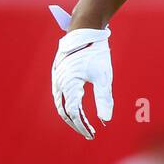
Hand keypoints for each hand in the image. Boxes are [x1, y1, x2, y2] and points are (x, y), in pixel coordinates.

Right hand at [48, 5, 112, 138]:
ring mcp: (56, 78)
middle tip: (88, 133)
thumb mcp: (103, 75)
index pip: (74, 113)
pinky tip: (77, 107)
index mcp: (68, 85)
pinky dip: (68, 104)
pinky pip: (61, 94)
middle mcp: (58, 83)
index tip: (93, 134)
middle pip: (65, 111)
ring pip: (61, 103)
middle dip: (76, 124)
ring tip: (83, 124)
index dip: (83, 126)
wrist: (85, 29)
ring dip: (71, 115)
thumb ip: (104, 98)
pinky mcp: (58, 74)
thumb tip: (106, 119)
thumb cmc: (95, 51)